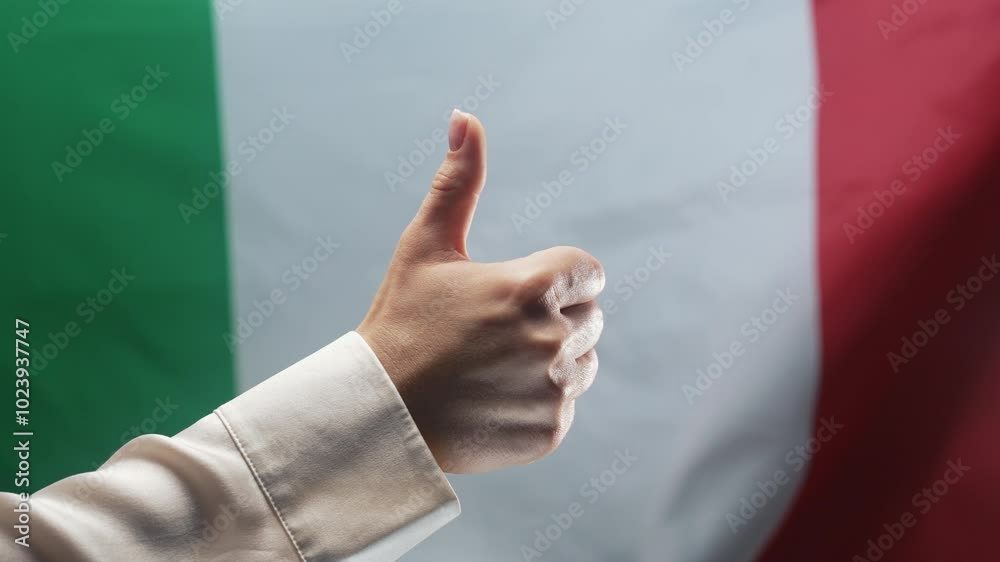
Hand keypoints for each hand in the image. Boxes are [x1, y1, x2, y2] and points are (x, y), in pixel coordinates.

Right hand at [357, 110, 604, 472]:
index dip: (554, 280)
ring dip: (552, 364)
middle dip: (552, 320)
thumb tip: (465, 117)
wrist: (378, 414)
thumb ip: (457, 182)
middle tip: (493, 336)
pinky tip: (492, 402)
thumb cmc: (401, 322)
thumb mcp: (424, 246)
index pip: (588, 273)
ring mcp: (553, 389)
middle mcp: (553, 338)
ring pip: (582, 364)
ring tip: (493, 369)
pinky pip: (563, 407)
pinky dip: (536, 404)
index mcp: (532, 286)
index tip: (515, 295)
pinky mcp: (549, 432)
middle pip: (589, 318)